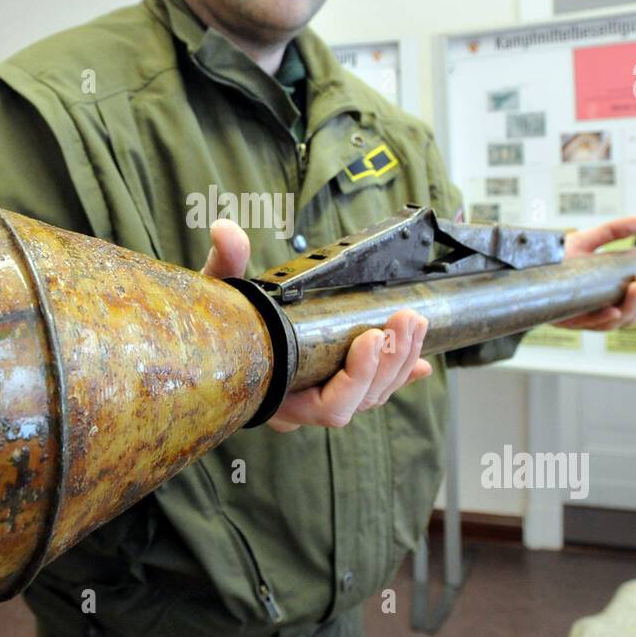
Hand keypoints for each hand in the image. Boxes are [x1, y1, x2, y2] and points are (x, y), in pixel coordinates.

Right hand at [201, 219, 432, 433]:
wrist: (213, 338)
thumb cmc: (216, 325)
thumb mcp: (218, 294)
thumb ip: (226, 263)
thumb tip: (227, 230)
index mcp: (276, 396)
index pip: (327, 406)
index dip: (354, 379)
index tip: (367, 337)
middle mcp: (300, 406)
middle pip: (359, 400)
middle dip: (387, 361)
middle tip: (403, 319)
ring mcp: (320, 398)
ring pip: (373, 395)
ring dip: (399, 360)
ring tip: (413, 322)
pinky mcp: (335, 386)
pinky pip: (375, 389)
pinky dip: (401, 374)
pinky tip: (422, 361)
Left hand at [552, 216, 635, 330]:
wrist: (521, 260)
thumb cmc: (555, 255)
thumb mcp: (587, 241)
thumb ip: (612, 232)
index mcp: (607, 298)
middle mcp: (596, 311)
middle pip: (630, 317)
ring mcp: (580, 317)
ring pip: (615, 324)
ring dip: (631, 308)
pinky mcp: (562, 320)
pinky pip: (587, 325)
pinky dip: (604, 319)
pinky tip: (613, 310)